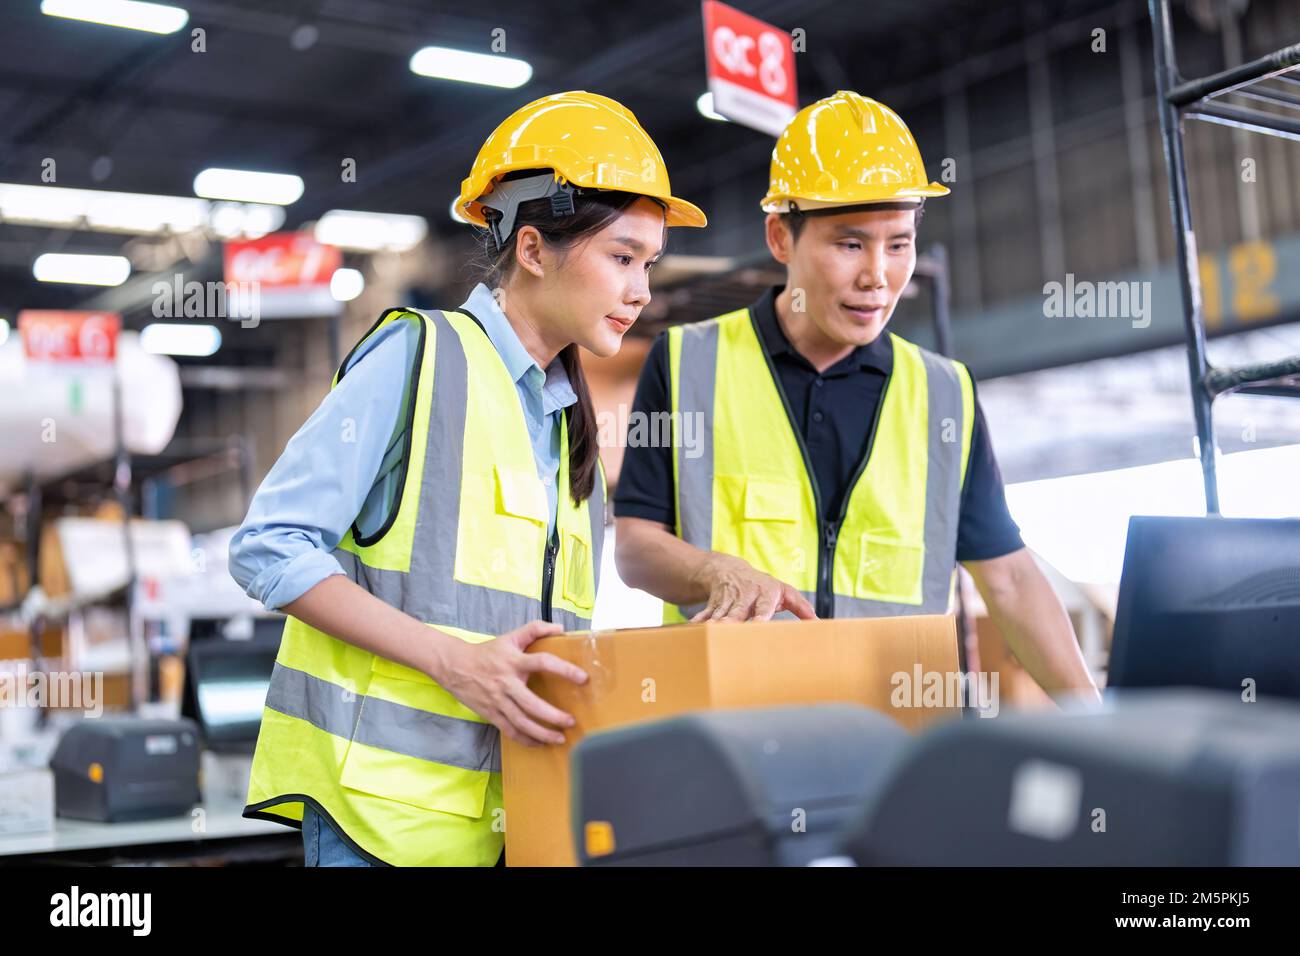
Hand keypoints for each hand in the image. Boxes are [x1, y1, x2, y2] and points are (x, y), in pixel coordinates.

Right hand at [434, 621, 587, 746]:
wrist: (454, 666)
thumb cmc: (487, 652)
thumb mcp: (510, 637)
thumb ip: (535, 629)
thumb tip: (560, 628)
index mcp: (514, 661)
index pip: (543, 662)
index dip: (564, 670)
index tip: (583, 678)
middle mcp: (506, 682)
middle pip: (531, 703)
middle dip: (553, 715)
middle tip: (571, 721)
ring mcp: (498, 700)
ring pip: (521, 722)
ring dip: (542, 733)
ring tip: (560, 738)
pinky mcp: (491, 713)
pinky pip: (510, 731)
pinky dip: (526, 739)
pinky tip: (540, 743)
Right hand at [690, 553, 817, 622]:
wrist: (730, 570)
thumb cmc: (763, 586)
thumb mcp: (784, 592)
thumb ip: (801, 607)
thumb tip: (819, 623)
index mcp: (765, 594)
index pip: (764, 607)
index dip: (760, 615)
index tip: (758, 625)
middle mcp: (745, 596)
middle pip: (738, 611)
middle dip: (732, 620)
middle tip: (727, 629)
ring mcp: (727, 600)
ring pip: (720, 614)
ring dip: (714, 623)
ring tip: (709, 633)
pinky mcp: (713, 604)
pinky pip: (705, 614)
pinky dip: (697, 623)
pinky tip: (689, 631)